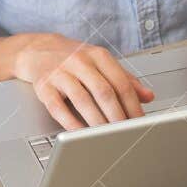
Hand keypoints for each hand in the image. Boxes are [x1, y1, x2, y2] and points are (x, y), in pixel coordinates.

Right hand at [12, 35, 155, 129]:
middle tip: (125, 133)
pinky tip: (80, 134)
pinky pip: (58, 107)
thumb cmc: (75, 59)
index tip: (139, 122)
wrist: (38, 49)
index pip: (121, 82)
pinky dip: (71, 123)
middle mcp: (80, 61)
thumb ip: (125, 79)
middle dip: (117, 116)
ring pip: (83, 100)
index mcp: (99, 55)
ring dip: (97, 122)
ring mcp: (60, 72)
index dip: (132, 104)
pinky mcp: (43, 85)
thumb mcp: (102, 63)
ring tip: (106, 137)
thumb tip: (149, 96)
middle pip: (104, 91)